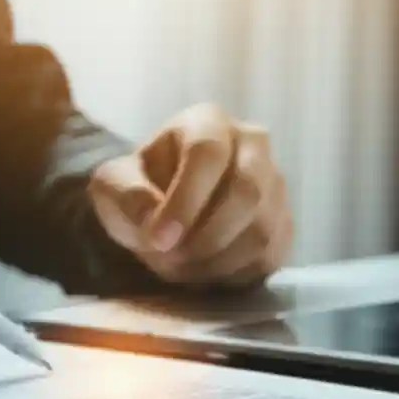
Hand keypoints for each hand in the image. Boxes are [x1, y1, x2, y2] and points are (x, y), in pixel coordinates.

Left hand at [88, 103, 293, 287]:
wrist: (164, 210)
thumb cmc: (141, 188)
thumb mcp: (114, 184)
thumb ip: (126, 195)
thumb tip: (154, 222)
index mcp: (208, 123)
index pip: (208, 154)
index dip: (185, 200)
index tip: (159, 239)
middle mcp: (253, 145)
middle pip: (247, 192)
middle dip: (205, 237)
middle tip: (170, 260)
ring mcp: (275, 185)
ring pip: (262, 230)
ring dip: (217, 261)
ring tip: (181, 269)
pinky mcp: (284, 224)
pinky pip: (270, 257)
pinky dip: (234, 275)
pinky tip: (205, 273)